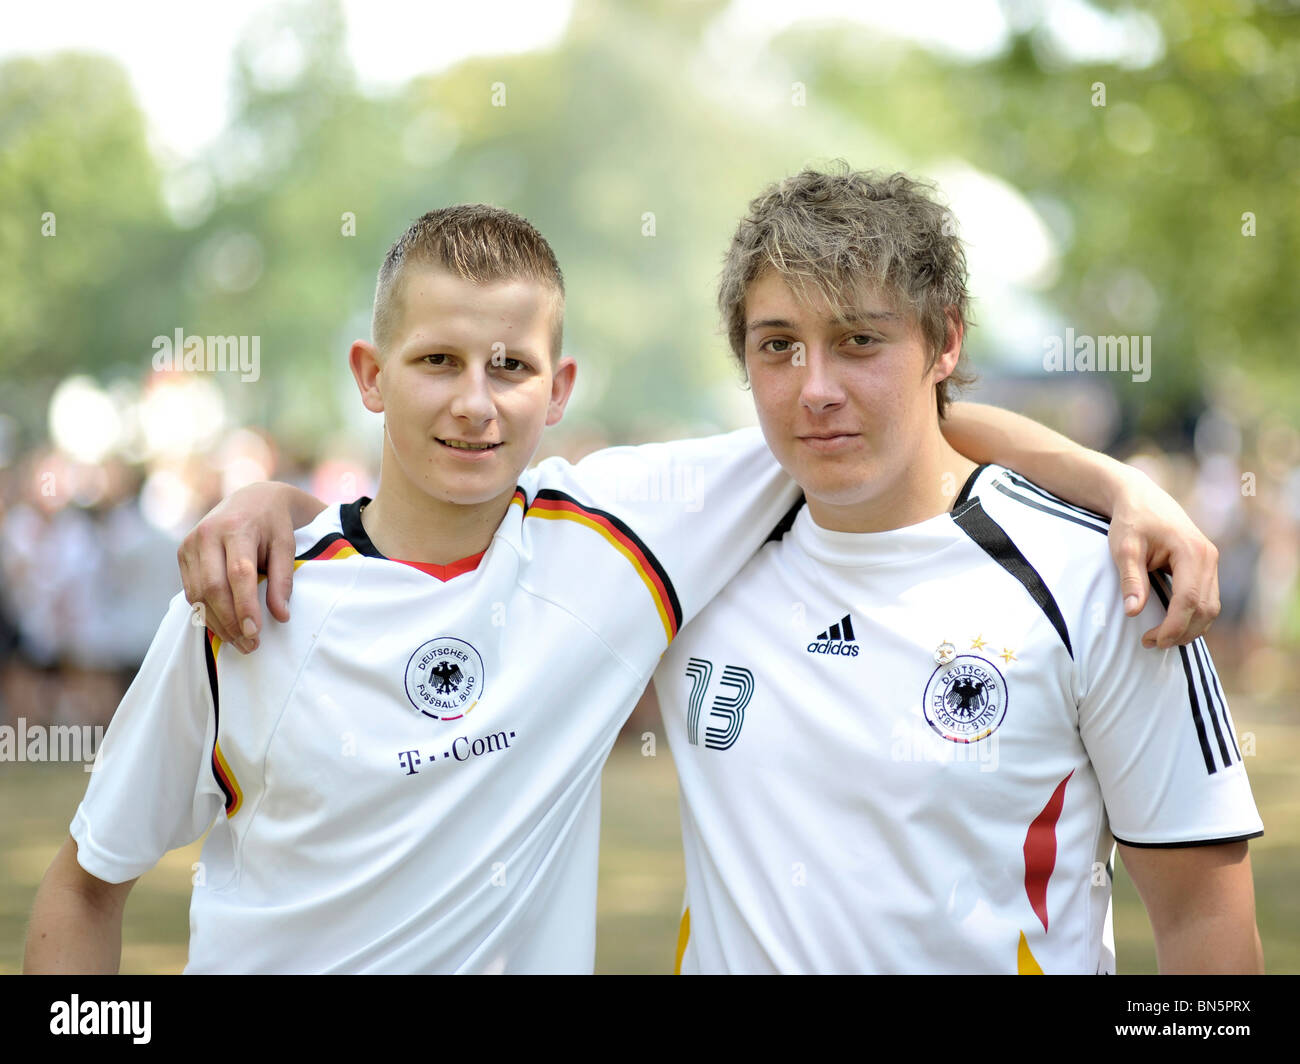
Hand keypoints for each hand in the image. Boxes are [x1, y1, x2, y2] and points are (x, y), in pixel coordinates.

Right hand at [177, 482, 312, 652]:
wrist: (252, 499)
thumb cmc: (273, 525)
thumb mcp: (287, 546)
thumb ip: (283, 580)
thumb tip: (281, 616)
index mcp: (237, 528)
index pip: (238, 574)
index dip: (244, 606)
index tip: (255, 632)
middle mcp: (207, 534)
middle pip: (213, 587)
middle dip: (230, 621)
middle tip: (249, 645)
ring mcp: (190, 544)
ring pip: (198, 594)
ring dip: (217, 623)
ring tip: (240, 642)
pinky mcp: (182, 554)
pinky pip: (191, 591)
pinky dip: (206, 612)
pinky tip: (224, 627)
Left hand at [1107, 469, 1219, 648]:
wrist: (1140, 497)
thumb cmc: (1131, 521)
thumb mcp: (1124, 548)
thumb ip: (1131, 579)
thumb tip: (1133, 612)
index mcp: (1192, 552)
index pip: (1189, 600)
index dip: (1173, 626)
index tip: (1151, 641)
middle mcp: (1209, 558)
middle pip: (1205, 609)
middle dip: (1182, 632)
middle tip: (1150, 644)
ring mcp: (1211, 562)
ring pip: (1211, 608)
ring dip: (1189, 628)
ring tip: (1159, 639)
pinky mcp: (1206, 567)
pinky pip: (1207, 599)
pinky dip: (1193, 617)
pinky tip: (1172, 626)